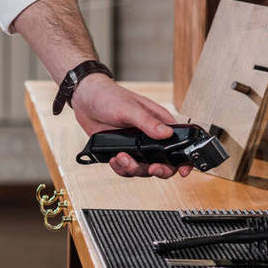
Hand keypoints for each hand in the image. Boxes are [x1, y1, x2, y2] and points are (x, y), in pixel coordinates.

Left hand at [70, 74, 192, 179]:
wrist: (83, 98)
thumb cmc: (108, 95)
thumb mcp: (128, 107)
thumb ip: (147, 121)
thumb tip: (167, 132)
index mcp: (160, 123)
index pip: (179, 145)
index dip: (184, 161)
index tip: (183, 172)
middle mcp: (150, 137)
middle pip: (165, 163)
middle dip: (160, 170)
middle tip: (150, 168)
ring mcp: (136, 145)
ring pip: (144, 168)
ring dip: (134, 168)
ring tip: (122, 158)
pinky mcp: (122, 150)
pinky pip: (126, 168)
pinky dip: (121, 168)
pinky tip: (114, 159)